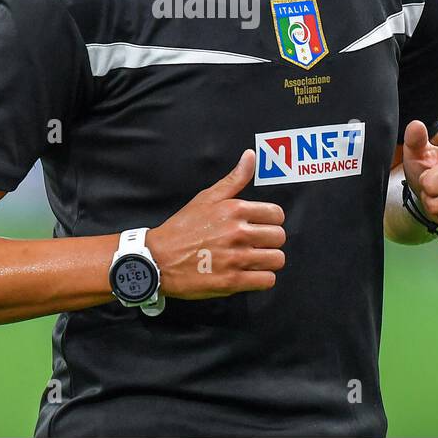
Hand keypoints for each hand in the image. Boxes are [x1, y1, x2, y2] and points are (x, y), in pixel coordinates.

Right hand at [147, 149, 285, 299]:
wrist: (158, 259)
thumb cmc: (181, 228)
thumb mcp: (206, 198)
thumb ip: (234, 179)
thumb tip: (251, 156)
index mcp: (234, 210)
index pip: (277, 214)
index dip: (271, 221)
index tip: (260, 226)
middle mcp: (238, 232)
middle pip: (279, 237)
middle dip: (270, 241)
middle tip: (256, 244)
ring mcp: (236, 258)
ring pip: (277, 259)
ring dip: (268, 261)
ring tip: (254, 260)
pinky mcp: (232, 281)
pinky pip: (267, 281)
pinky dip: (262, 279)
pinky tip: (249, 274)